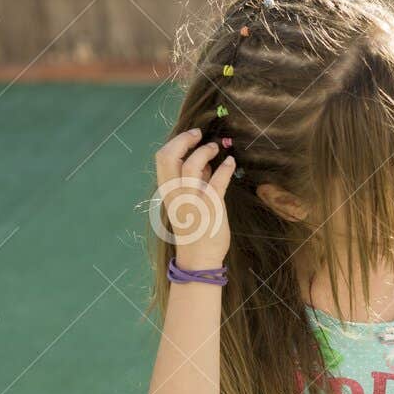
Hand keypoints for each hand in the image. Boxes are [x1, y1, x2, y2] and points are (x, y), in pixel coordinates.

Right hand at [154, 128, 234, 267]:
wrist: (199, 258)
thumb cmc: (193, 229)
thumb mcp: (187, 202)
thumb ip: (193, 181)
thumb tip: (203, 159)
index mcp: (167, 191)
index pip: (163, 158)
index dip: (177, 142)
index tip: (191, 136)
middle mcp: (176, 193)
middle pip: (169, 157)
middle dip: (185, 140)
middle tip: (200, 135)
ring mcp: (192, 200)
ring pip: (191, 166)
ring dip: (205, 151)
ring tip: (216, 147)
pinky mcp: (211, 207)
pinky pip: (217, 181)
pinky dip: (225, 168)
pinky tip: (231, 162)